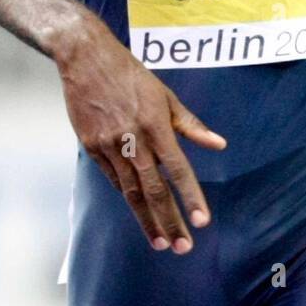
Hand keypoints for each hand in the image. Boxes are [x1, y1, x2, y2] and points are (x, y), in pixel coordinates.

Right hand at [56, 27, 225, 252]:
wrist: (85, 59)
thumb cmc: (131, 74)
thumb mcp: (166, 94)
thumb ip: (191, 125)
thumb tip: (219, 144)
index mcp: (155, 124)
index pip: (178, 169)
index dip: (191, 197)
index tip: (202, 222)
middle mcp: (133, 139)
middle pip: (154, 189)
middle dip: (171, 221)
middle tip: (184, 247)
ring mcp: (109, 145)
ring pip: (131, 192)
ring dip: (148, 220)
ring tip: (162, 242)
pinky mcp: (91, 147)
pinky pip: (113, 178)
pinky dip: (127, 196)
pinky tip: (139, 212)